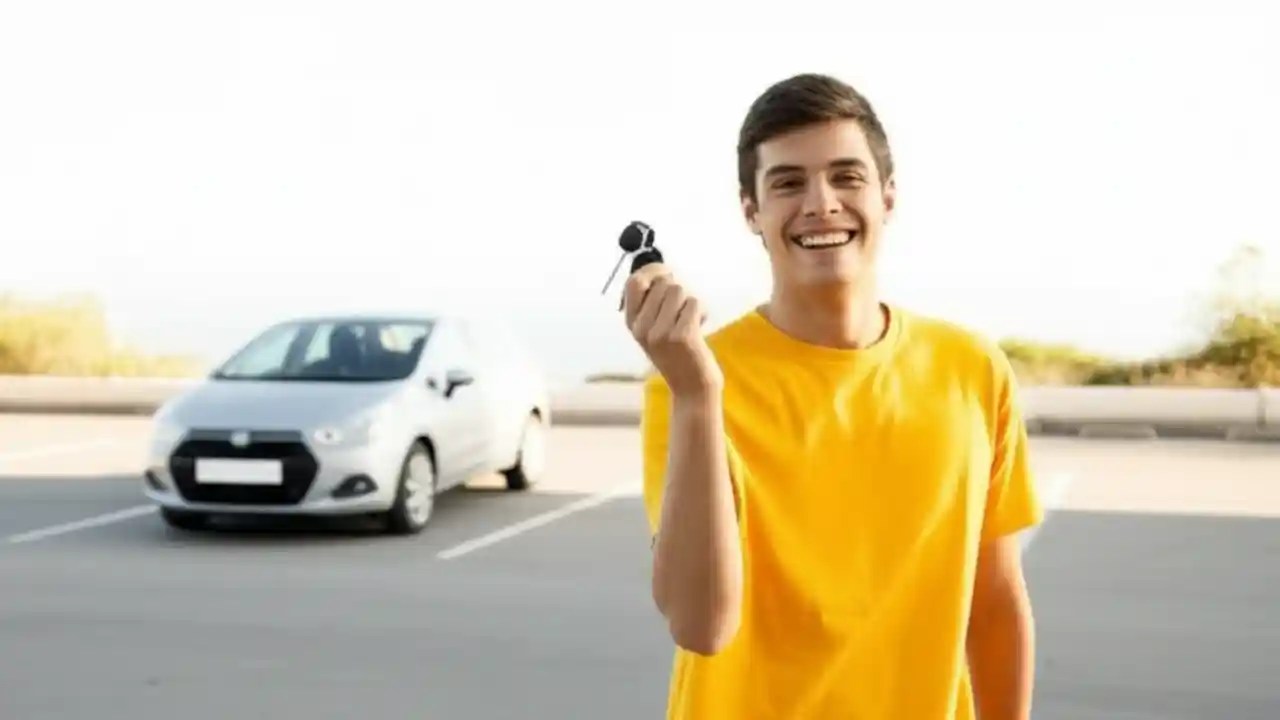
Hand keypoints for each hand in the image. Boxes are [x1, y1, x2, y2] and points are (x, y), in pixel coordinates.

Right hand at [623, 263, 722, 397]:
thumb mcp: (654, 331)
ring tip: (691, 321)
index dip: (652, 270)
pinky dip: (702, 311)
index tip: (666, 273)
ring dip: (691, 301)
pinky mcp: (682, 336)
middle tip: (684, 310)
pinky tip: (701, 326)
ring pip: (679, 290)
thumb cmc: (678, 355)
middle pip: (663, 283)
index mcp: (632, 324)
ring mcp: (660, 333)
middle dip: (679, 290)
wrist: (692, 388)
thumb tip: (660, 270)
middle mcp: (642, 328)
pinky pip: (694, 303)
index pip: (633, 282)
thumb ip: (652, 304)